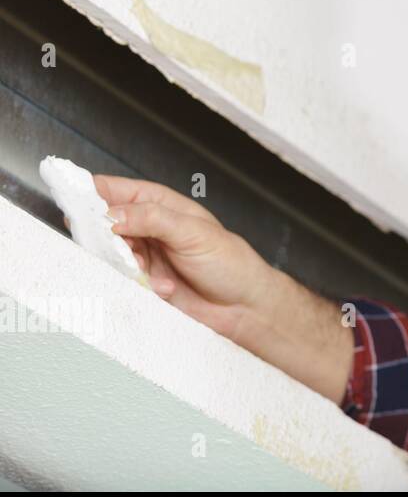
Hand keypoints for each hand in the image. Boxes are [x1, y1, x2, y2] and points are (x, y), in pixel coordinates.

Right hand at [94, 174, 274, 346]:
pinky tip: (166, 288)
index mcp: (157, 203)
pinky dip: (139, 286)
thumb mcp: (194, 232)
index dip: (88, 193)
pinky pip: (119, 282)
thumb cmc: (230, 262)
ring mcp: (140, 256)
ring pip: (106, 256)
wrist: (243, 306)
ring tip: (149, 271)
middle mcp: (144, 228)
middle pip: (99, 225)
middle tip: (124, 250)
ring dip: (126, 266)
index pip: (110, 190)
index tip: (75, 205)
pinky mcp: (140, 283)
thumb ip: (153, 219)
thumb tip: (113, 215)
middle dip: (106, 239)